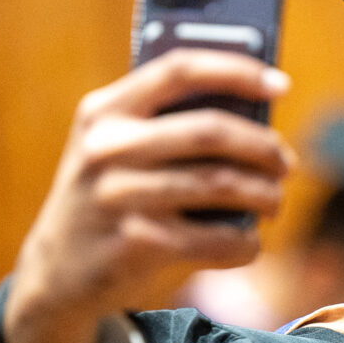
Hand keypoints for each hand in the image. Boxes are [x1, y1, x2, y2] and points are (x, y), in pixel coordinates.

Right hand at [1, 49, 291, 342]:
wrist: (58, 272)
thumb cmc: (110, 198)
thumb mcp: (116, 149)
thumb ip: (167, 124)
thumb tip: (257, 115)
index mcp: (104, 111)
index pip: (179, 70)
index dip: (237, 71)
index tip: (280, 86)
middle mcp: (106, 148)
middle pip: (211, 131)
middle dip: (262, 147)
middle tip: (285, 163)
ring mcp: (119, 197)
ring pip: (221, 185)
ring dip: (264, 194)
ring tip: (274, 201)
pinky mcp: (136, 245)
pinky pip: (216, 238)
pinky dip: (245, 242)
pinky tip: (248, 242)